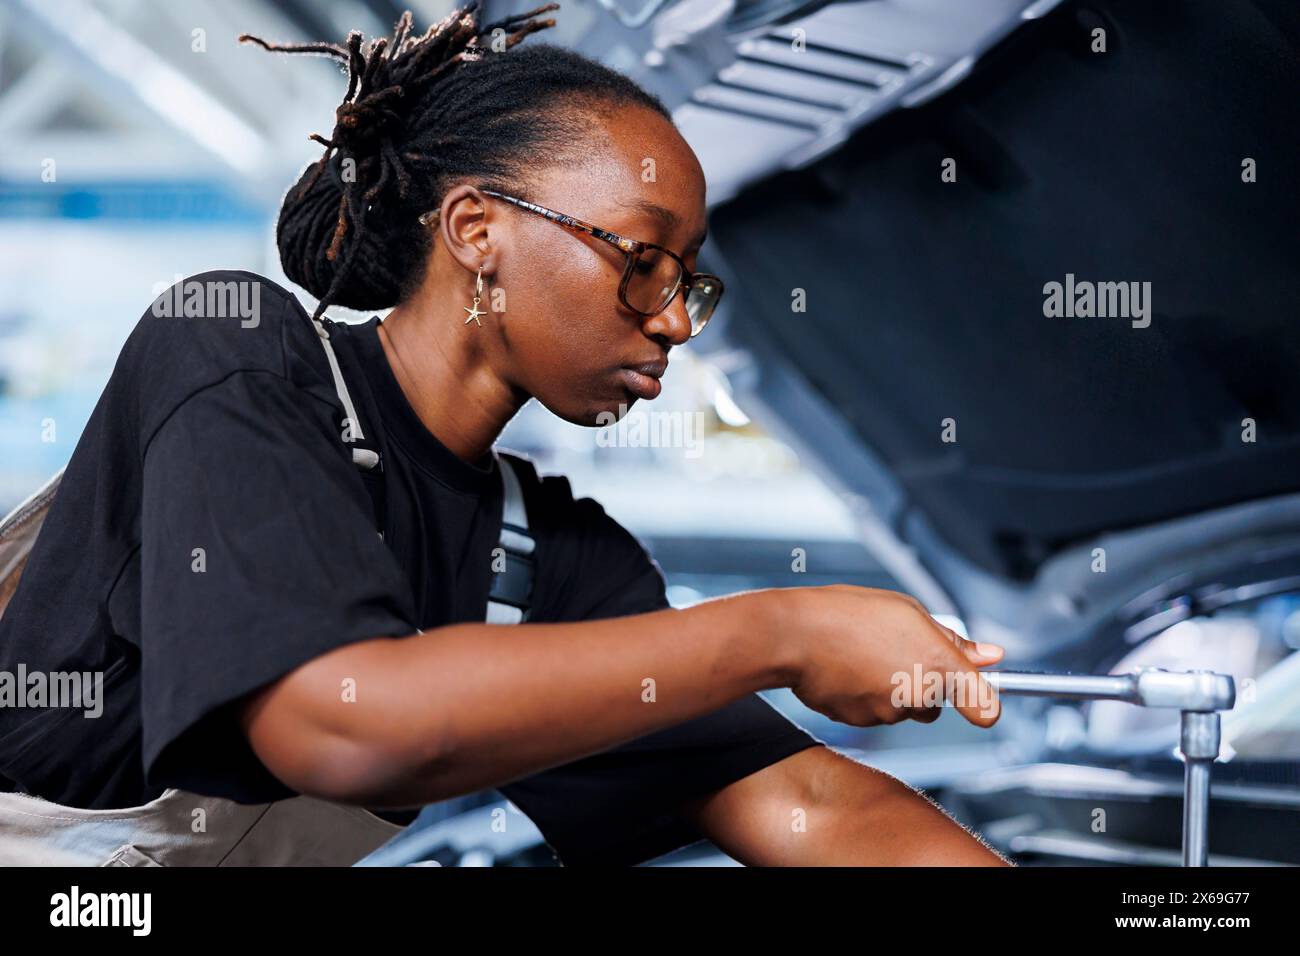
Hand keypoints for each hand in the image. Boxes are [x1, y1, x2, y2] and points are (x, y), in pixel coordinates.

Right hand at [772, 584, 1003, 728]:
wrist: (795, 634)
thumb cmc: (848, 615)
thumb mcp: (910, 611)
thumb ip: (953, 640)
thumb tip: (988, 655)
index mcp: (939, 664)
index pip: (985, 707)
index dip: (986, 705)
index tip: (984, 700)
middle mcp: (918, 696)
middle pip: (935, 704)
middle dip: (923, 684)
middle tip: (896, 650)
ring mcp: (888, 713)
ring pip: (901, 708)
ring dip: (890, 687)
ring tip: (864, 653)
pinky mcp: (860, 723)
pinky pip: (872, 712)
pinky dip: (864, 696)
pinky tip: (848, 669)